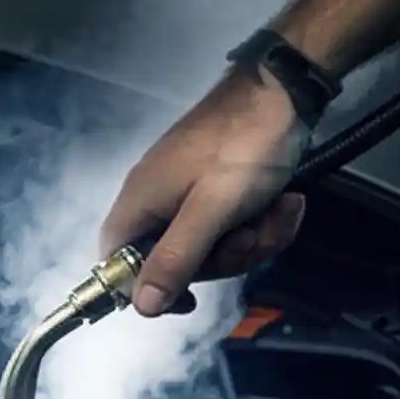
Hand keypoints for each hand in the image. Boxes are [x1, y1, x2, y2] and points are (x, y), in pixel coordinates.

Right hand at [100, 67, 311, 316]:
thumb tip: (141, 307)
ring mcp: (188, 195)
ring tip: (277, 210)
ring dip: (252, 238)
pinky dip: (261, 221)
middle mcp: (155, 202)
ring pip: (211, 247)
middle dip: (224, 258)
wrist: (283, 91)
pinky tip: (284, 202)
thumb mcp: (211, 211)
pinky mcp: (217, 189)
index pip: (115, 262)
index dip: (144, 288)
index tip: (187, 300)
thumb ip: (175, 258)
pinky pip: (231, 226)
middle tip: (249, 235)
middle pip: (174, 262)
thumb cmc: (241, 148)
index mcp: (139, 204)